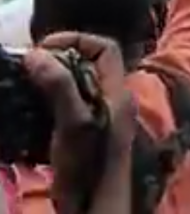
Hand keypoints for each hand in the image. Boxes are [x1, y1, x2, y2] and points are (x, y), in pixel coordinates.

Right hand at [24, 32, 134, 212]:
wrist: (95, 207)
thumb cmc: (90, 166)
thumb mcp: (74, 124)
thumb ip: (61, 87)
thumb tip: (37, 54)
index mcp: (118, 91)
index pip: (105, 47)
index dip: (75, 40)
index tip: (41, 51)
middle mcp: (112, 99)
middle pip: (88, 63)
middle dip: (56, 60)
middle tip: (26, 70)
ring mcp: (100, 117)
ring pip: (76, 84)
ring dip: (49, 80)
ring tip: (23, 86)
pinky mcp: (86, 134)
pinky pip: (67, 105)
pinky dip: (47, 101)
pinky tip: (27, 110)